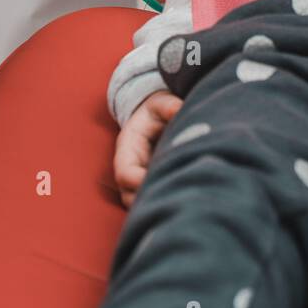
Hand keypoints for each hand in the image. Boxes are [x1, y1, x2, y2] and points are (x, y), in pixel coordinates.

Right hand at [113, 89, 183, 209]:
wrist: (157, 115)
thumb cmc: (157, 110)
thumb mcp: (160, 103)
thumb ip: (168, 106)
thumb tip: (179, 110)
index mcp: (128, 148)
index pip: (125, 173)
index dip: (138, 181)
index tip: (160, 181)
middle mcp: (130, 168)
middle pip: (129, 195)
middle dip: (147, 201)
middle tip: (175, 199)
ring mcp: (138, 179)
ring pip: (139, 203)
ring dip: (156, 204)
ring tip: (180, 202)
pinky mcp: (150, 185)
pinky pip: (152, 201)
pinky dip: (164, 203)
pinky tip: (183, 200)